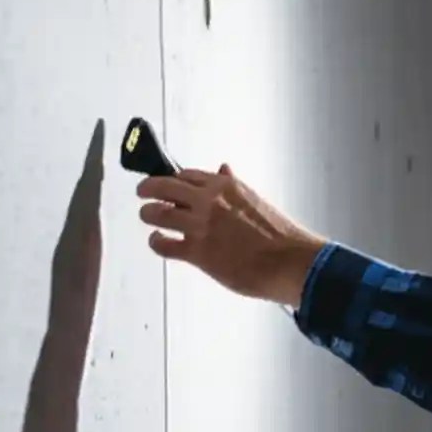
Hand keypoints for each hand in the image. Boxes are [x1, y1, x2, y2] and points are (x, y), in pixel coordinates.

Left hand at [135, 164, 326, 306]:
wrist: (289, 261)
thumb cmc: (279, 233)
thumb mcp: (255, 200)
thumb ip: (234, 186)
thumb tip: (223, 169)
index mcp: (225, 185)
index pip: (186, 174)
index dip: (172, 179)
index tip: (167, 183)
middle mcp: (208, 200)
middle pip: (162, 187)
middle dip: (148, 188)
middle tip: (143, 192)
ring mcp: (199, 226)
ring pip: (157, 213)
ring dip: (148, 214)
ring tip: (148, 216)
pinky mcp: (196, 252)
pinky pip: (163, 244)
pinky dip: (156, 241)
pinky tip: (157, 240)